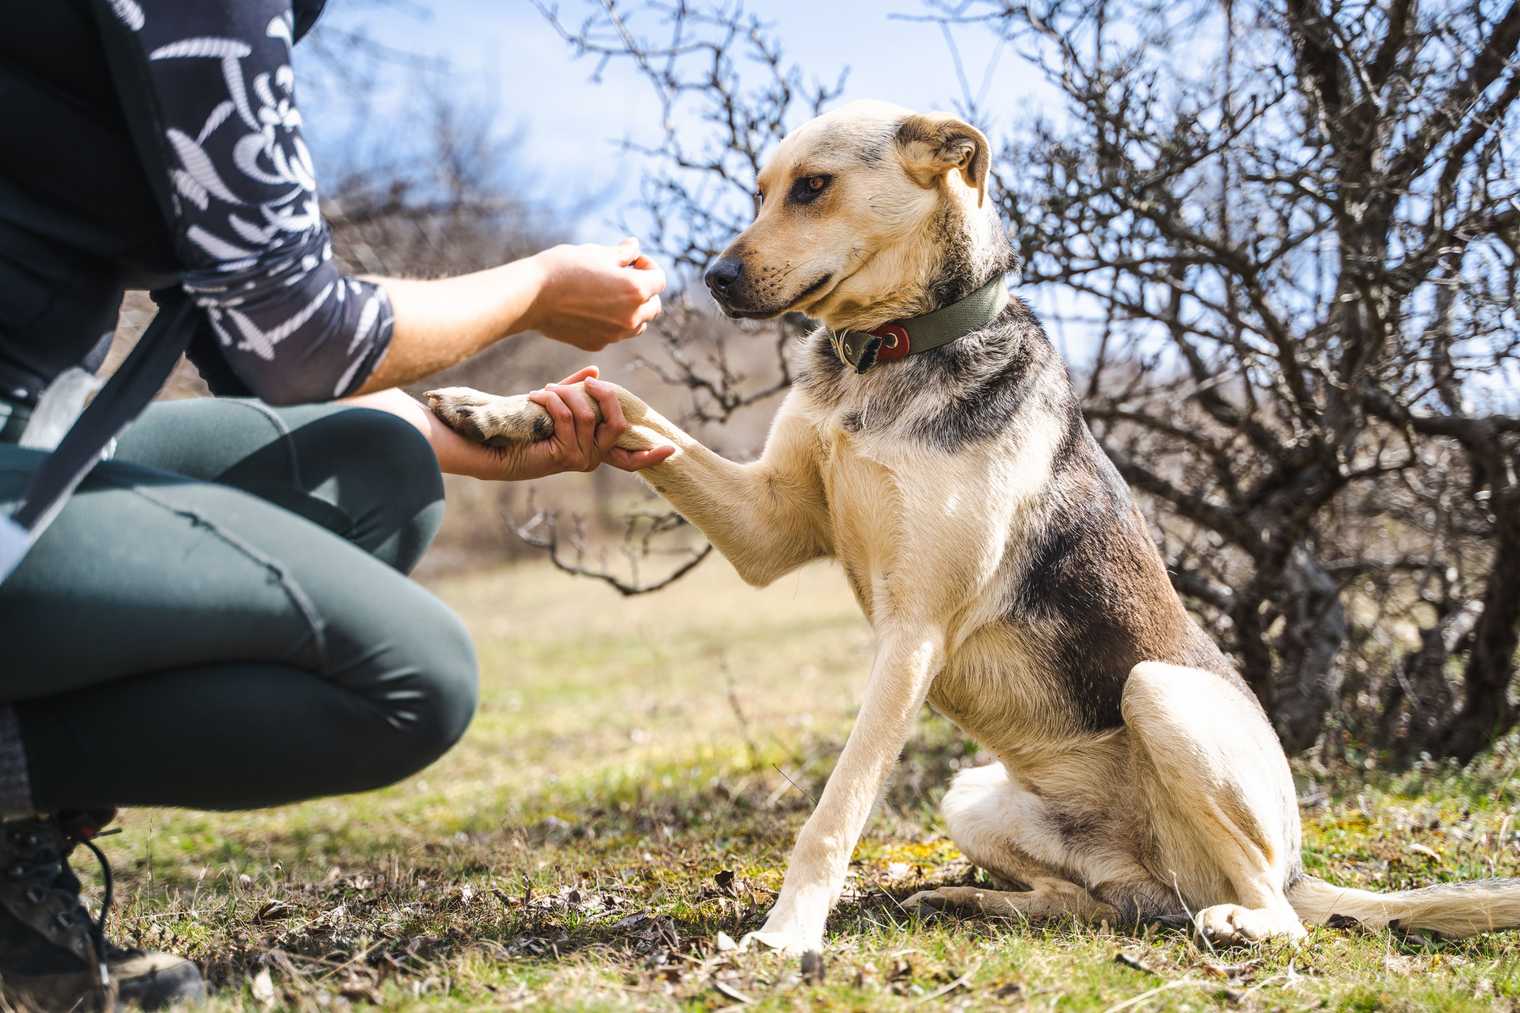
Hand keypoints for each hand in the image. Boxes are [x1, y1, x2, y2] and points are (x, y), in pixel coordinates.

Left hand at [491, 367, 673, 479]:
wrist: (495, 445)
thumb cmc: (526, 425)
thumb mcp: (559, 403)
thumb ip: (578, 390)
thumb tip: (597, 372)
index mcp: (596, 449)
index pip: (630, 459)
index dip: (650, 455)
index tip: (670, 450)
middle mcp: (593, 458)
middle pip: (619, 423)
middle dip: (605, 396)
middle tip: (586, 384)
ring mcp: (580, 460)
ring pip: (589, 416)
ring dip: (566, 396)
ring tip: (546, 390)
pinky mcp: (564, 455)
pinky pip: (568, 418)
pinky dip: (553, 401)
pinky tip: (537, 397)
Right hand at [526, 239, 666, 350]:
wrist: (531, 296)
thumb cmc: (564, 268)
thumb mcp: (596, 253)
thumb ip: (622, 253)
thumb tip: (634, 247)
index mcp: (636, 290)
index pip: (659, 280)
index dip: (648, 266)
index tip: (630, 260)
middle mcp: (631, 317)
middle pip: (654, 306)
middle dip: (644, 290)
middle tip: (623, 276)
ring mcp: (615, 334)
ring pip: (638, 324)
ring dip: (633, 310)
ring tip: (610, 294)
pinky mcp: (597, 344)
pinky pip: (615, 334)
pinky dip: (613, 322)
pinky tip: (592, 308)